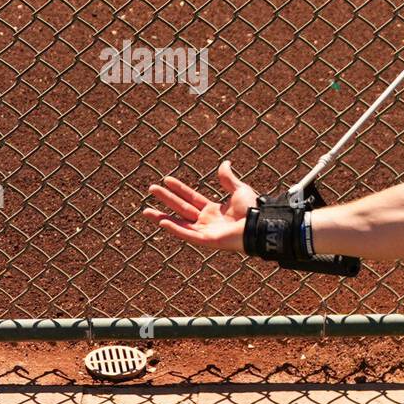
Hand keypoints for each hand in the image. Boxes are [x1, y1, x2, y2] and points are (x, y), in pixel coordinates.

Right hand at [142, 159, 257, 252]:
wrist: (260, 223)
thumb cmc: (253, 210)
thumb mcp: (239, 190)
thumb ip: (228, 179)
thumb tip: (225, 163)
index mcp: (214, 210)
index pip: (191, 198)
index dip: (179, 189)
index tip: (167, 180)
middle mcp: (207, 221)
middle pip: (181, 208)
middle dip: (166, 198)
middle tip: (151, 188)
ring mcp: (205, 231)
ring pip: (179, 223)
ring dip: (161, 216)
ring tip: (144, 211)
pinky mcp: (206, 240)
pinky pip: (187, 234)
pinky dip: (174, 229)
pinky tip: (161, 222)